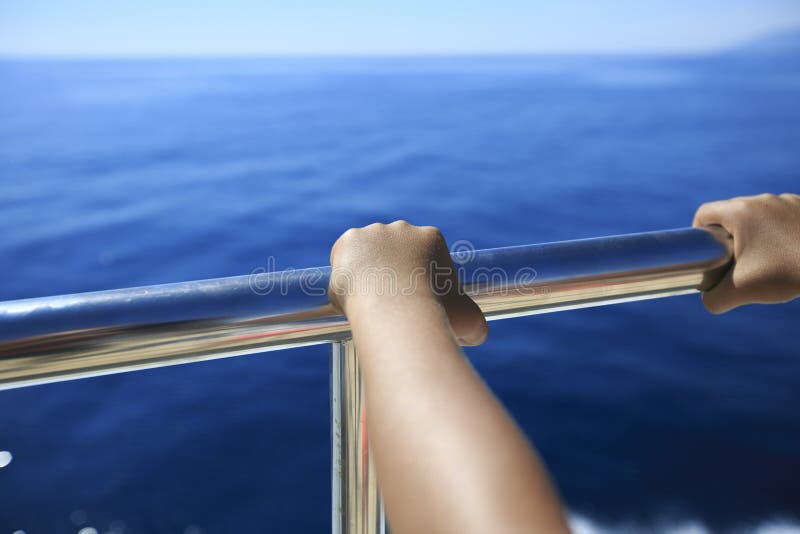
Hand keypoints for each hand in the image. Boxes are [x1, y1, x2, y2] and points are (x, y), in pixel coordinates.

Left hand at [329, 220, 487, 345]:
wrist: (397, 314)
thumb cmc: (437, 315)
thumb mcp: (470, 321)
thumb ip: (476, 325)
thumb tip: (476, 333)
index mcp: (432, 237)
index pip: (422, 254)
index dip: (418, 276)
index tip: (414, 297)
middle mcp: (402, 228)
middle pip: (394, 249)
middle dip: (392, 270)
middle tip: (390, 300)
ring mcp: (373, 232)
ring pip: (368, 251)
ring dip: (368, 269)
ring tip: (369, 298)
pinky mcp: (349, 241)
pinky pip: (344, 256)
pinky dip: (346, 272)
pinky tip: (351, 290)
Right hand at [693, 193, 799, 312]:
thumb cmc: (786, 273)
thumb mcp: (741, 291)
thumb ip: (714, 299)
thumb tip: (708, 301)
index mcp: (740, 212)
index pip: (704, 213)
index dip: (698, 232)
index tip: (706, 252)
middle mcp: (762, 200)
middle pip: (731, 212)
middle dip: (726, 234)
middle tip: (731, 259)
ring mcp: (787, 201)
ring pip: (757, 214)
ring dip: (753, 232)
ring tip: (761, 257)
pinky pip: (781, 215)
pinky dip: (776, 231)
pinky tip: (784, 251)